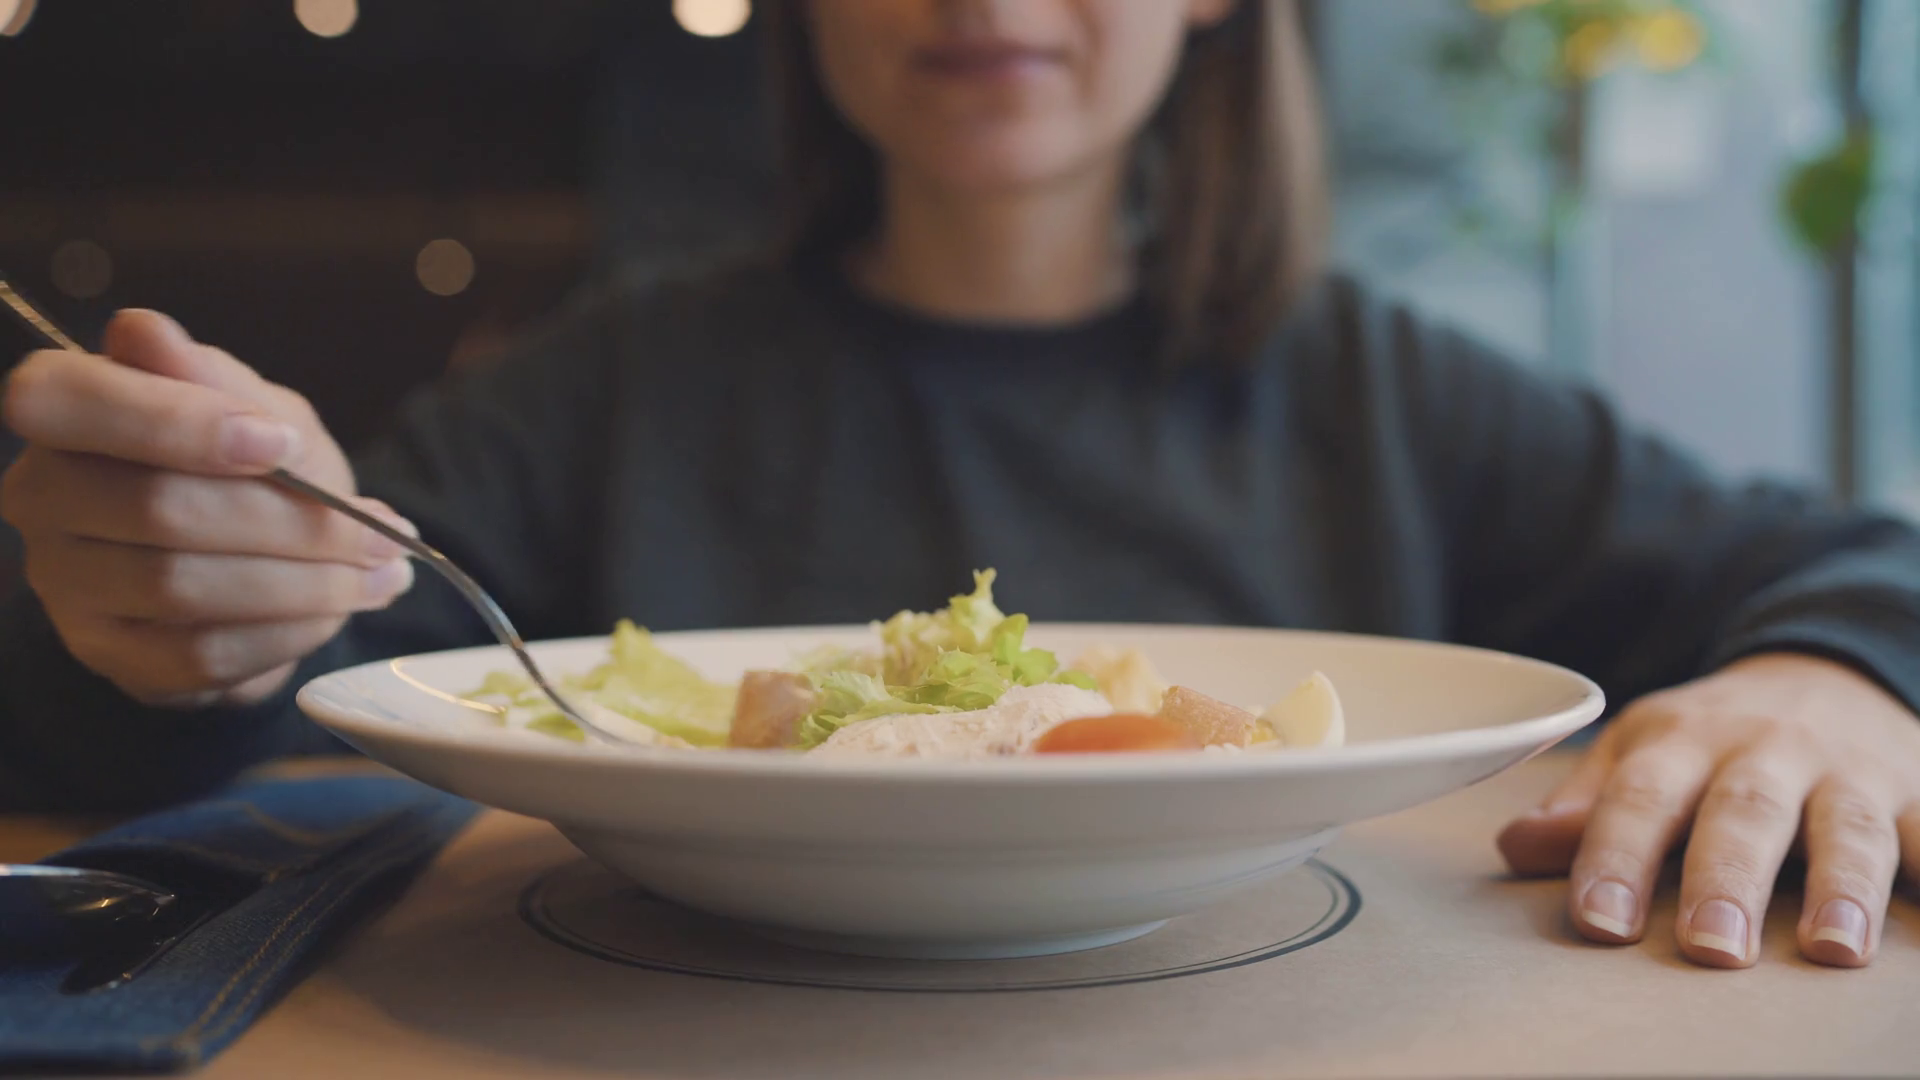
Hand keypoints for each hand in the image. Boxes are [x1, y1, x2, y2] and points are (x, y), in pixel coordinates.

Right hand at [2, 310, 414, 707]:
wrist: (258, 556)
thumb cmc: (251, 463)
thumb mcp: (256, 405)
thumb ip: (213, 377)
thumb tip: (145, 331)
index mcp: (63, 411)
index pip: (68, 401)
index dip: (176, 423)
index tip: (279, 443)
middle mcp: (42, 495)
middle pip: (155, 507)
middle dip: (289, 523)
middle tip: (378, 534)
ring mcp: (66, 582)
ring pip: (181, 586)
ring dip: (302, 585)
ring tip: (377, 575)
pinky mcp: (108, 651)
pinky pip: (198, 653)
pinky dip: (284, 634)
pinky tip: (333, 613)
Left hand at [1498, 653, 1919, 967]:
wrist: (1828, 672)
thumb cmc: (1714, 736)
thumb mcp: (1641, 750)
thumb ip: (1586, 803)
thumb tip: (1514, 848)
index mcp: (1682, 740)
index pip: (1639, 798)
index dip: (1614, 856)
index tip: (1599, 922)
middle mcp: (1765, 749)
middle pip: (1743, 811)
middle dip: (1726, 877)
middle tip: (1710, 945)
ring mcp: (1847, 769)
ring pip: (1845, 822)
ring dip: (1841, 883)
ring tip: (1831, 947)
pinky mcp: (1916, 790)